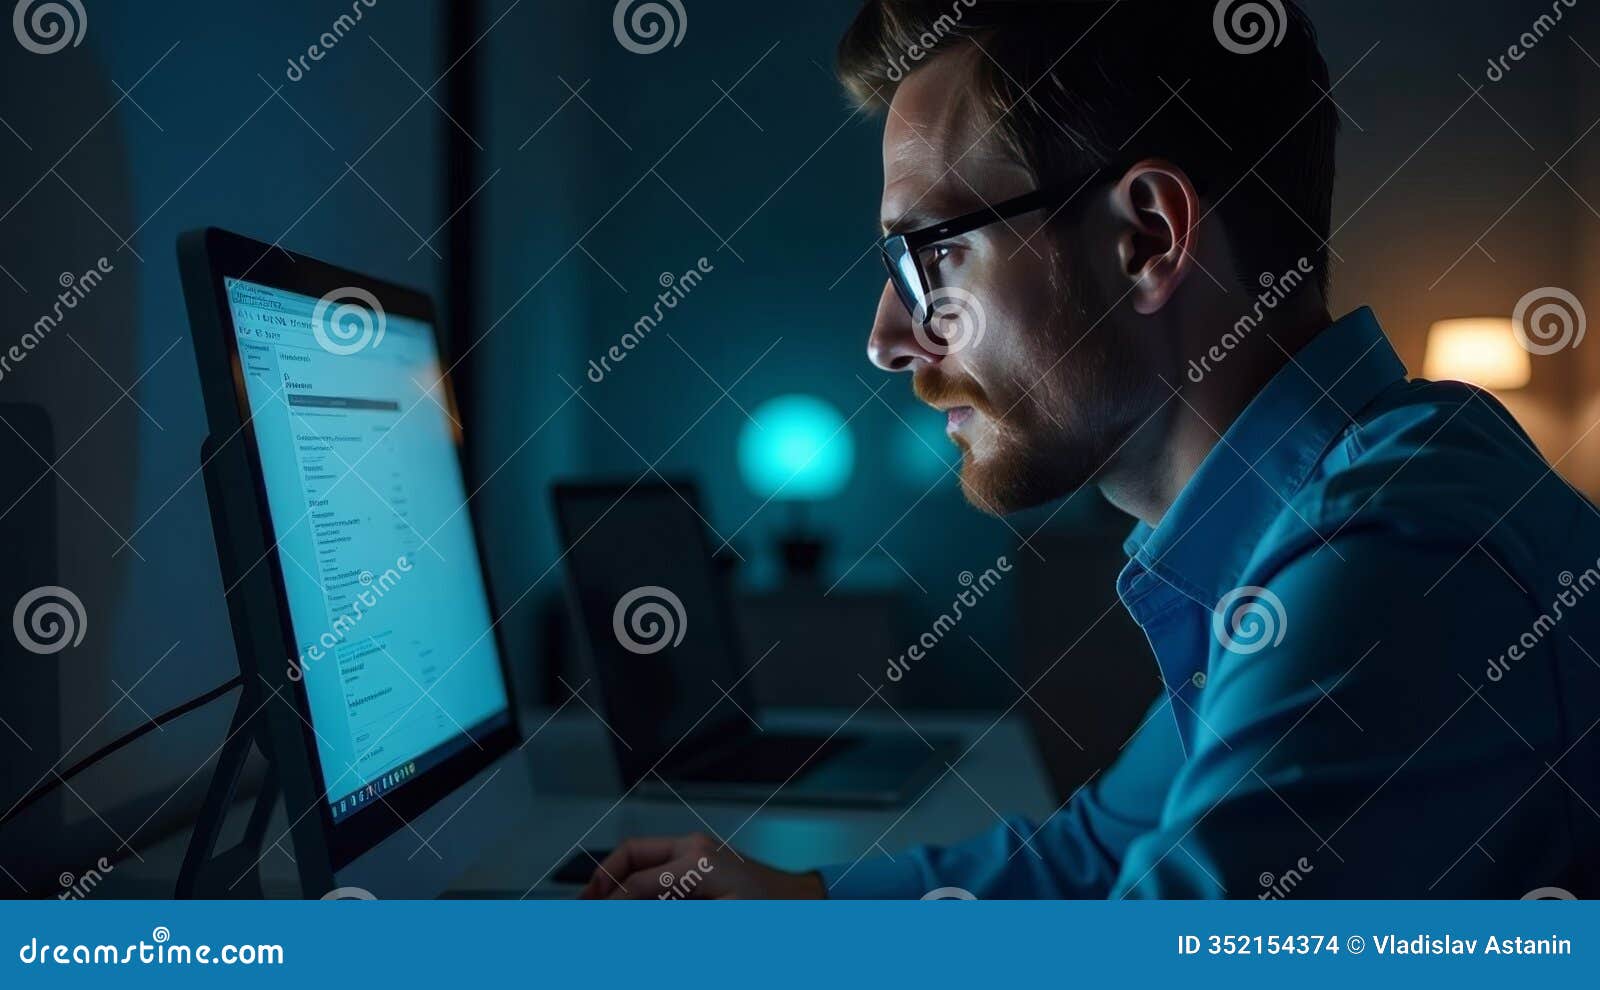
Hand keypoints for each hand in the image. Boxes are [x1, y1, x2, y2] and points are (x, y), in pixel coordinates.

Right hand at [578, 833, 825, 899]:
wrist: (803, 903)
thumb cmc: (771, 911)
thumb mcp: (722, 919)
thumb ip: (672, 915)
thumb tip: (633, 911)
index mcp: (696, 860)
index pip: (638, 883)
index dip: (613, 905)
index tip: (594, 921)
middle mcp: (694, 848)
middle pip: (632, 855)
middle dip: (603, 880)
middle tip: (583, 906)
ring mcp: (698, 851)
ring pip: (641, 857)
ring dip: (617, 880)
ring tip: (597, 905)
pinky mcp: (702, 861)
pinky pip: (659, 867)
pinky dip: (638, 884)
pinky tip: (630, 903)